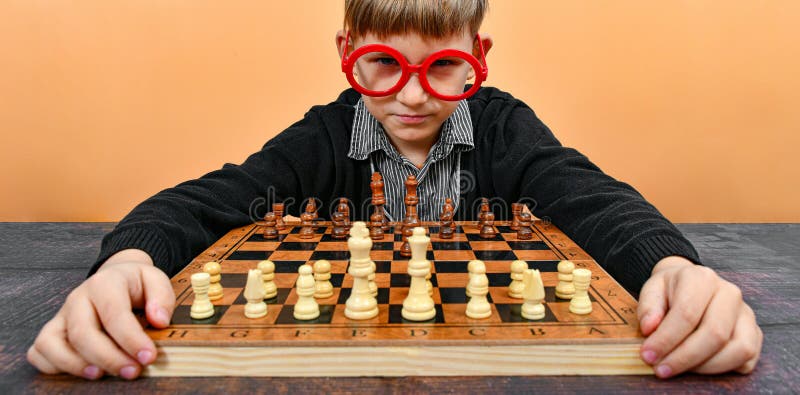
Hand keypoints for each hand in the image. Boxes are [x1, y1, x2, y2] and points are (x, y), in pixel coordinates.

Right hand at [27, 249, 174, 379]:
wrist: (116, 277)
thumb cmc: (136, 284)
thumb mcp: (156, 280)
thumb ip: (162, 297)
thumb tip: (158, 321)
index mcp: (104, 283)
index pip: (114, 313)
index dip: (130, 339)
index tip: (148, 357)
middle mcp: (78, 299)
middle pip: (82, 332)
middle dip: (108, 358)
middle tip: (132, 372)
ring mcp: (62, 315)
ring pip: (51, 343)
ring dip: (75, 365)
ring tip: (102, 375)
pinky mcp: (53, 330)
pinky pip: (39, 351)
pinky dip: (53, 366)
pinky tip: (81, 372)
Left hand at [637, 256, 761, 377]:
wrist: (690, 284)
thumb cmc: (670, 291)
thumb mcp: (652, 290)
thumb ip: (648, 308)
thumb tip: (650, 329)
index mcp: (702, 278)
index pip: (687, 314)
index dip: (666, 339)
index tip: (648, 355)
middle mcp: (730, 293)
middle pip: (715, 334)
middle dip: (684, 358)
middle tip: (661, 369)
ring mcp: (746, 314)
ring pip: (738, 349)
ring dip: (705, 367)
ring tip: (679, 369)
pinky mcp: (754, 333)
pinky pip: (747, 359)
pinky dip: (724, 369)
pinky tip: (698, 367)